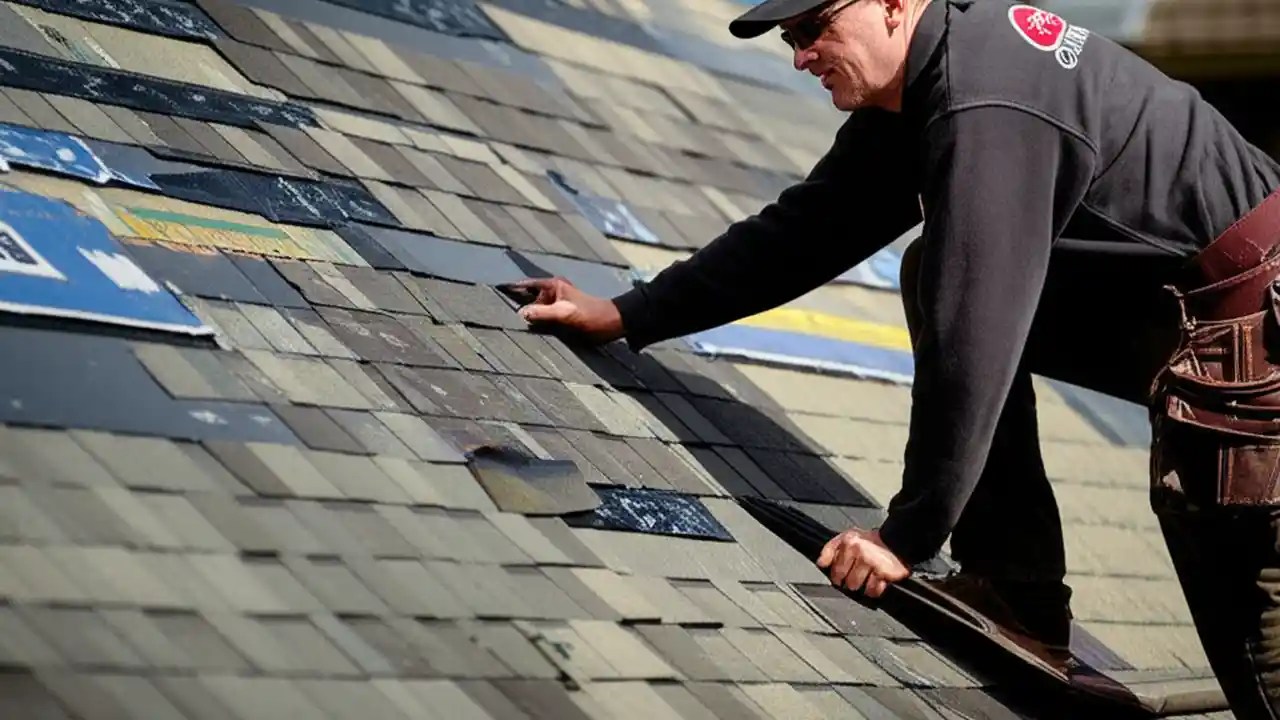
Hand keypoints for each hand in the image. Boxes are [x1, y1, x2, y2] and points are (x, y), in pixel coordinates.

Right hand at [502, 277, 624, 343]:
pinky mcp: (561, 317)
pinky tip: (525, 331)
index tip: (494, 289)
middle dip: (514, 303)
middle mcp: (553, 293)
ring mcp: (557, 305)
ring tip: (504, 322)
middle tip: (493, 309)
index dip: (510, 287)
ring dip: (525, 315)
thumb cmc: (592, 315)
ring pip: (535, 310)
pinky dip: (534, 323)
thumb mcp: (565, 314)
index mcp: (553, 286)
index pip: (525, 285)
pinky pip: (542, 319)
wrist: (612, 324)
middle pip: (528, 298)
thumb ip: (542, 313)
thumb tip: (520, 314)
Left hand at [817, 528, 909, 597]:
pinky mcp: (884, 573)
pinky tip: (876, 581)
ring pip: (858, 586)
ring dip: (862, 586)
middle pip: (845, 580)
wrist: (896, 542)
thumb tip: (820, 563)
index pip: (835, 569)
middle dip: (849, 581)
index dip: (837, 576)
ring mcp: (872, 562)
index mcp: (849, 542)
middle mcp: (860, 551)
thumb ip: (830, 549)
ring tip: (867, 577)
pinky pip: (873, 590)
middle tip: (856, 575)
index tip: (840, 577)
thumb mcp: (848, 537)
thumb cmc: (871, 541)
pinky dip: (874, 590)